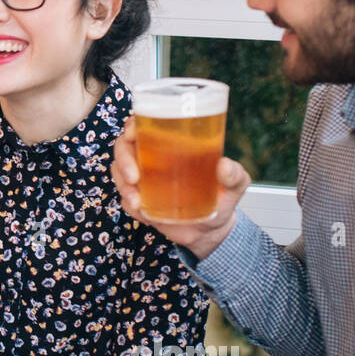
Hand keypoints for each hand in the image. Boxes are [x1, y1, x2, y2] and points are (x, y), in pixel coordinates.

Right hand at [110, 114, 251, 260]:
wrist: (211, 230)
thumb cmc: (221, 198)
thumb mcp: (235, 184)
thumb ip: (234, 175)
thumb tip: (224, 166)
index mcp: (171, 143)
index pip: (144, 125)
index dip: (132, 125)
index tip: (133, 133)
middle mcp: (152, 157)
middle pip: (124, 147)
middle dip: (124, 160)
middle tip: (134, 177)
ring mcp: (143, 179)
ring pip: (118, 172)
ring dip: (122, 185)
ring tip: (137, 201)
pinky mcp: (139, 200)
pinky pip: (124, 199)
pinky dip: (129, 204)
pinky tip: (143, 211)